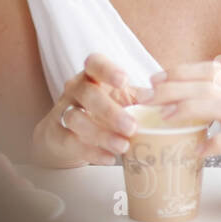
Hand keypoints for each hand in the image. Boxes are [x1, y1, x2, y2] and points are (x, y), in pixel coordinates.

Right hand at [31, 53, 152, 168]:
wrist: (66, 136)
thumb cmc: (102, 113)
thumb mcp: (121, 100)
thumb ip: (141, 99)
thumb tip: (163, 100)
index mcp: (92, 76)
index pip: (94, 63)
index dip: (108, 69)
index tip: (124, 79)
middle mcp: (75, 90)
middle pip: (87, 94)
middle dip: (110, 111)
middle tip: (131, 127)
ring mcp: (63, 111)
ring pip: (76, 118)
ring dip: (100, 133)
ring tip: (123, 146)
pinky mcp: (57, 134)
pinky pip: (71, 141)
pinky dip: (91, 151)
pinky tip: (109, 158)